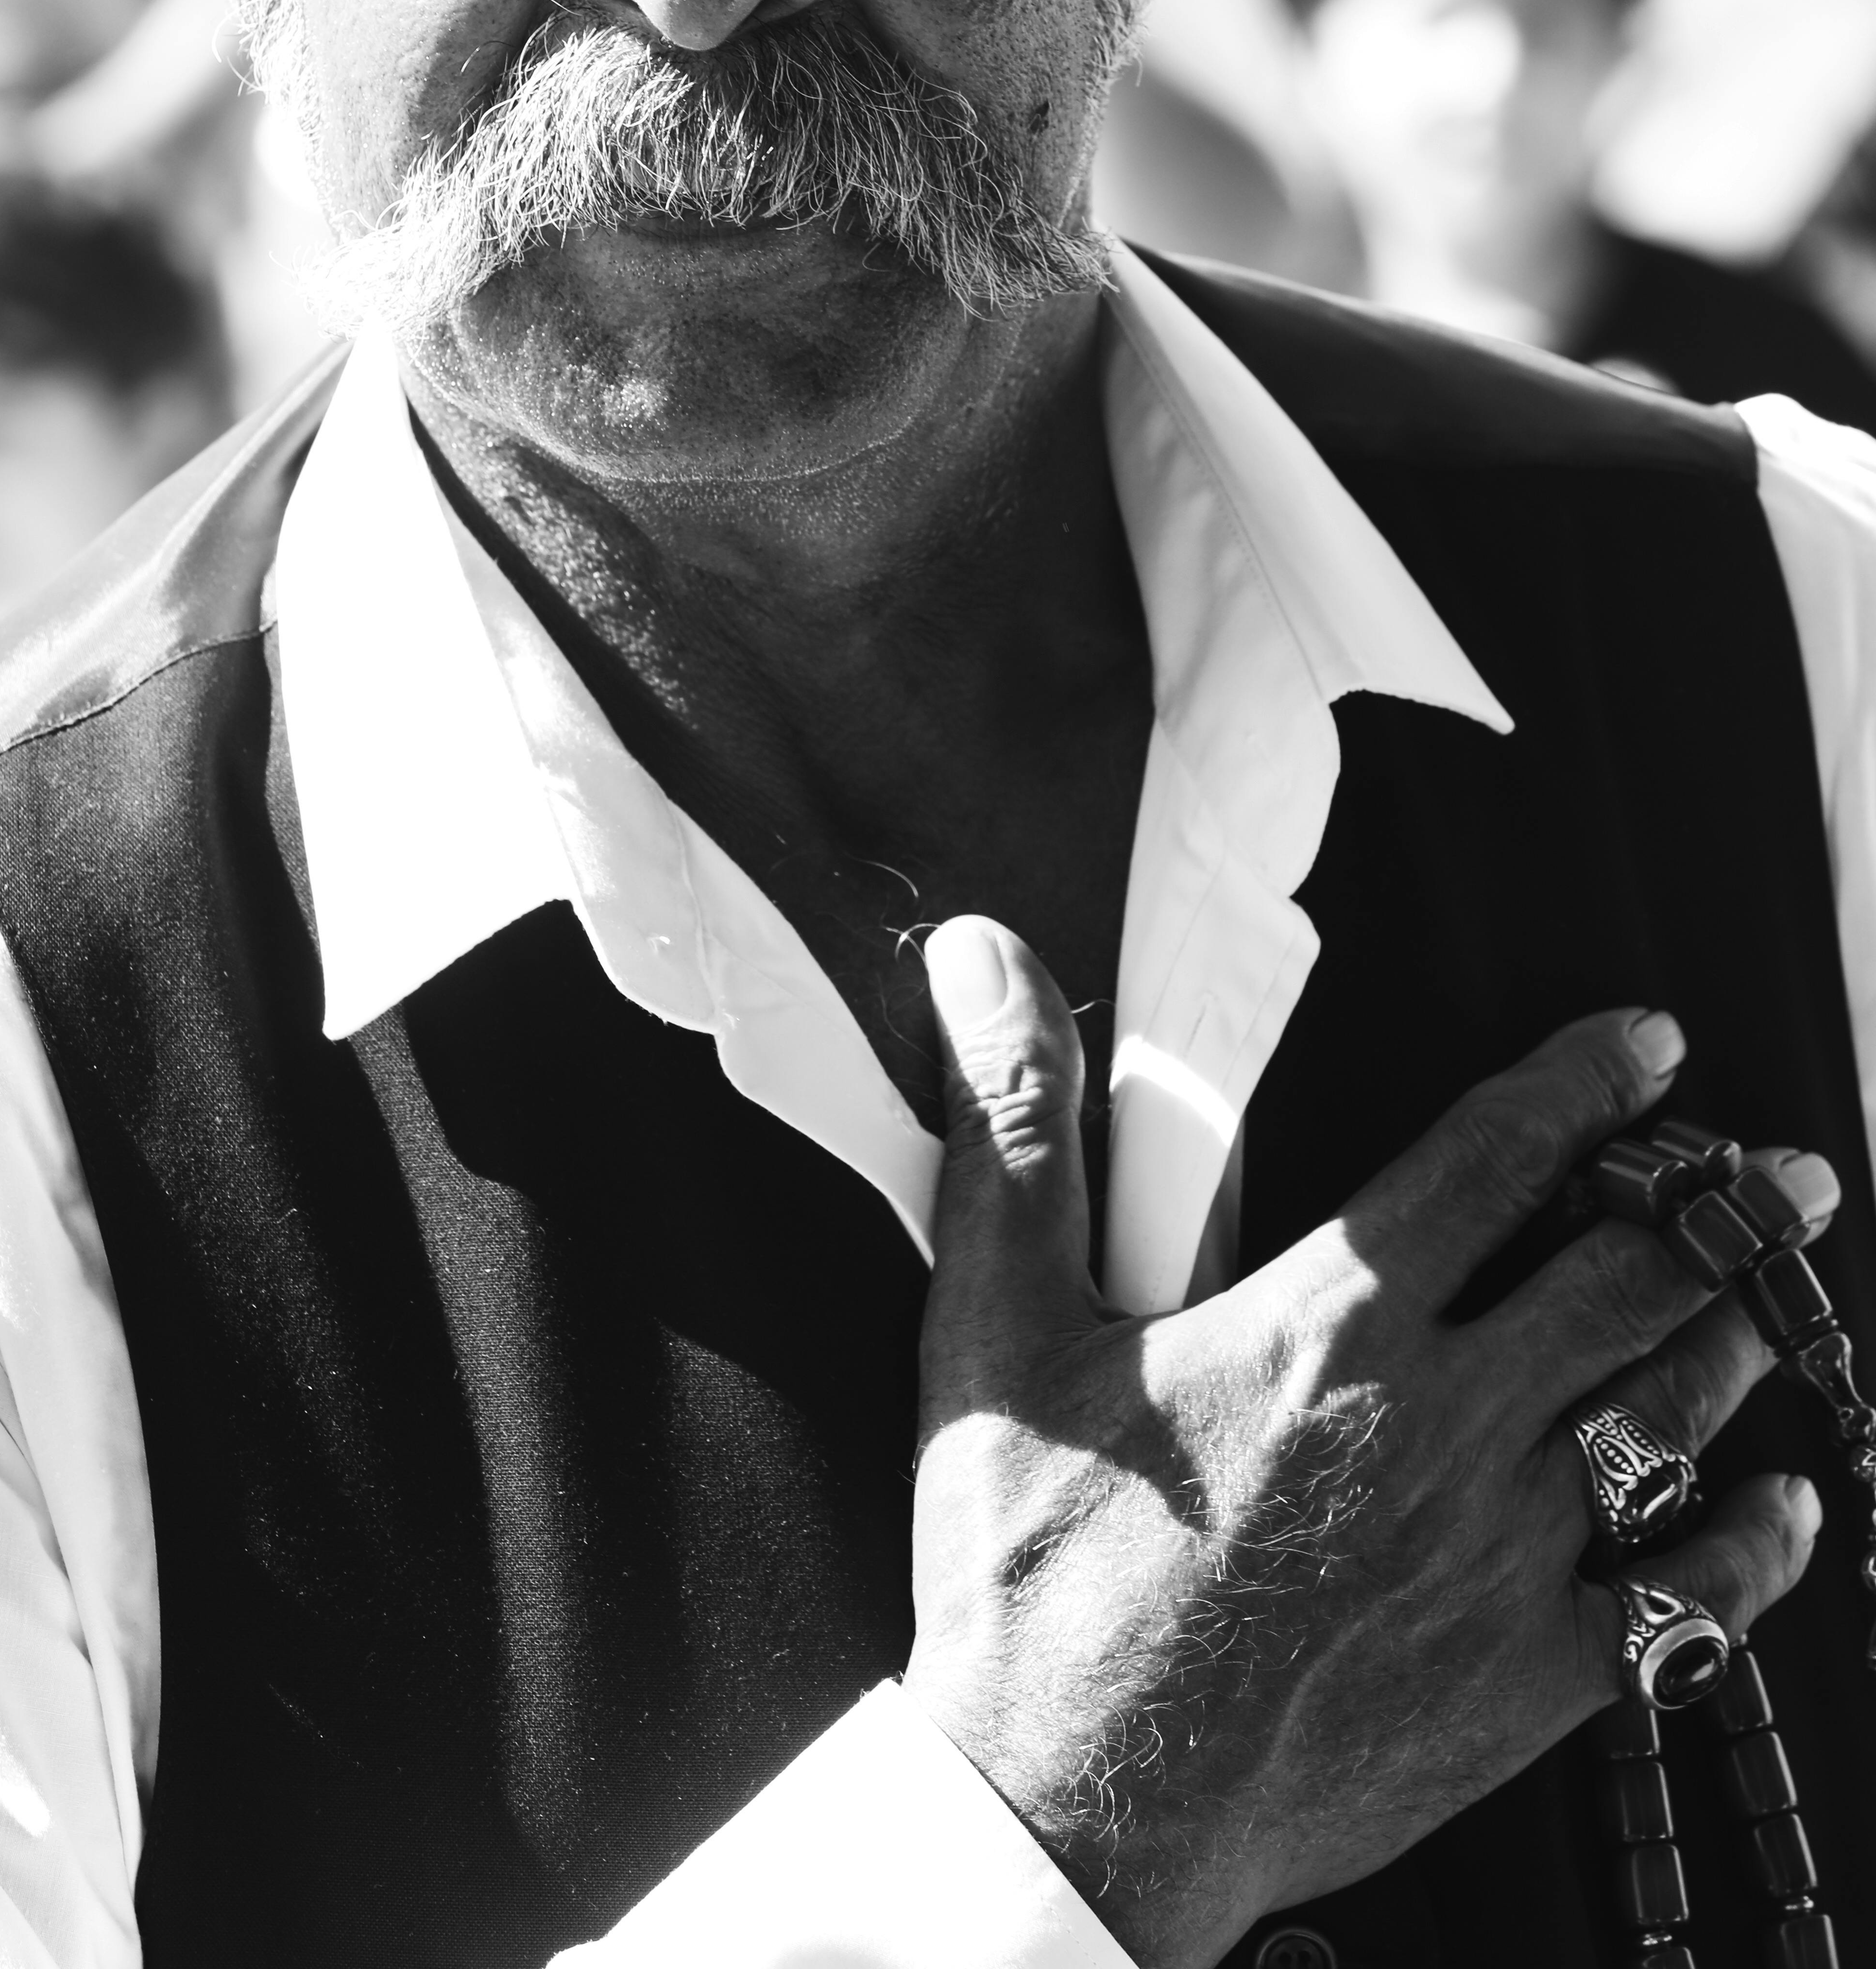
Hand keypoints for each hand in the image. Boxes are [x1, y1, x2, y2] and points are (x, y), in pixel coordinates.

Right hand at [902, 918, 1836, 1967]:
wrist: (1071, 1804)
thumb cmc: (1031, 1572)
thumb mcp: (994, 1323)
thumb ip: (1014, 1129)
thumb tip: (986, 964)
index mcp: (1331, 1326)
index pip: (1493, 1157)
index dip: (1581, 1086)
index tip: (1643, 1048)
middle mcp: (1442, 1425)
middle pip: (1623, 1278)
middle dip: (1714, 1207)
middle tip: (1775, 1168)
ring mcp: (1499, 1558)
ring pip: (1665, 1416)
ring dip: (1735, 1339)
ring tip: (1779, 1291)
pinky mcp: (1524, 1683)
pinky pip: (1684, 1609)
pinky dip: (1750, 1552)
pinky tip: (1782, 1510)